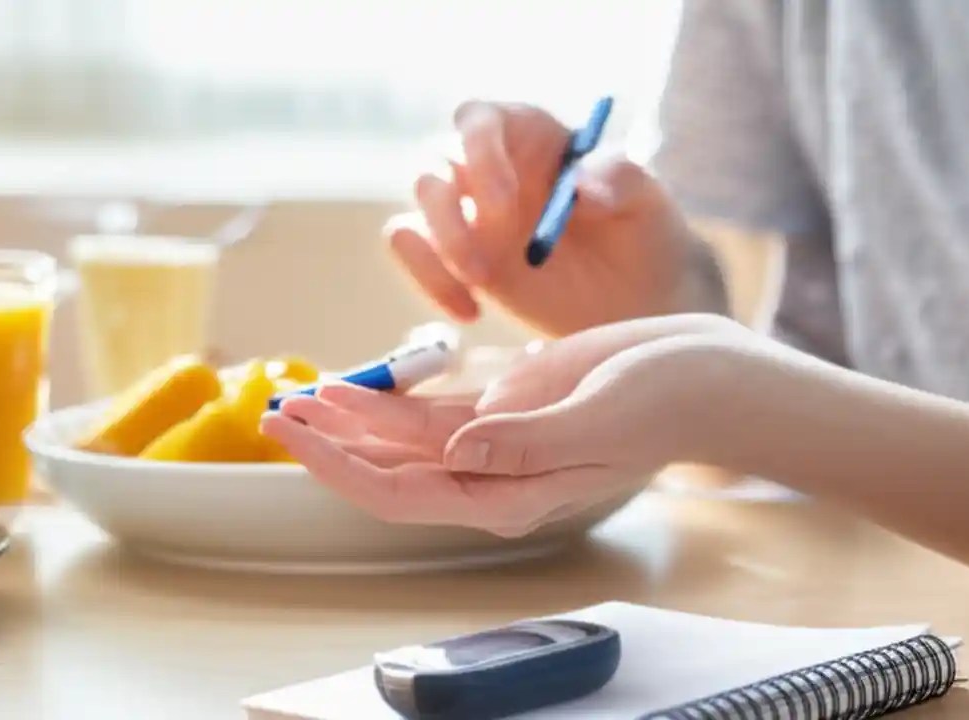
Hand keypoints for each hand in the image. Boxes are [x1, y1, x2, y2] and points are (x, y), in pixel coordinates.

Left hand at [261, 314, 756, 536]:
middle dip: (326, 444)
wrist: (697, 377)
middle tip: (271, 410)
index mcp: (508, 496)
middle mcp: (488, 479)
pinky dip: (383, 399)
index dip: (342, 465)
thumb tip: (460, 452)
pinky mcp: (497, 412)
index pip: (403, 491)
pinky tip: (346, 385)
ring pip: (398, 441)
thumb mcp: (598, 418)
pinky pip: (425, 412)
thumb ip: (528, 442)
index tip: (296, 433)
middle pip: (386, 470)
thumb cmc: (662, 401)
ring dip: (345, 420)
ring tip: (292, 394)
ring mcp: (489, 446)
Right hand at [388, 101, 702, 336]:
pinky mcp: (455, 258)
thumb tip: (582, 186)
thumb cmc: (645, 236)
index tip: (504, 199)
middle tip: (488, 257)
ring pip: (418, 210)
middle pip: (433, 163)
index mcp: (530, 136)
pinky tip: (471, 311)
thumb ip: (622, 179)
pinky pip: (414, 252)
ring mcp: (468, 214)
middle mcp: (488, 168)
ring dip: (440, 247)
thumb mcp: (650, 202)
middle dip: (450, 210)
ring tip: (481, 283)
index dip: (478, 150)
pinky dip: (427, 279)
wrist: (639, 302)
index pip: (478, 118)